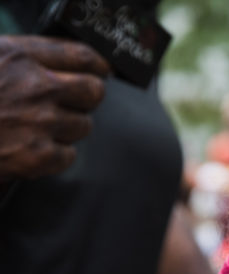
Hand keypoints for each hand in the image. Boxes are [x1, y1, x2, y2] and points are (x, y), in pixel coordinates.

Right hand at [0, 35, 108, 182]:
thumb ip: (21, 57)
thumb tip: (58, 65)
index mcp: (20, 56)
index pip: (81, 55)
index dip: (97, 65)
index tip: (102, 71)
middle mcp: (36, 86)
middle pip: (93, 91)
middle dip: (85, 98)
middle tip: (72, 104)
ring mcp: (40, 122)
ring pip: (83, 125)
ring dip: (68, 128)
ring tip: (40, 128)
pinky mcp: (37, 155)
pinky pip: (69, 155)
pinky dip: (56, 155)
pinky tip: (36, 149)